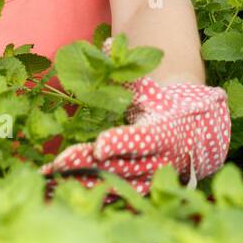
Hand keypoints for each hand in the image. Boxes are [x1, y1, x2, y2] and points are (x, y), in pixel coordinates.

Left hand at [43, 77, 230, 195]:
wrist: (193, 138)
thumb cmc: (165, 108)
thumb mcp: (152, 91)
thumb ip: (129, 74)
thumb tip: (108, 44)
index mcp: (163, 132)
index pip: (141, 140)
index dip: (121, 144)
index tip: (99, 146)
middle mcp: (157, 161)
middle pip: (120, 167)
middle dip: (87, 166)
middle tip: (57, 164)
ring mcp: (147, 181)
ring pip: (112, 187)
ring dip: (81, 186)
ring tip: (49, 184)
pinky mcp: (138, 192)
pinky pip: (111, 198)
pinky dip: (85, 198)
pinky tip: (59, 196)